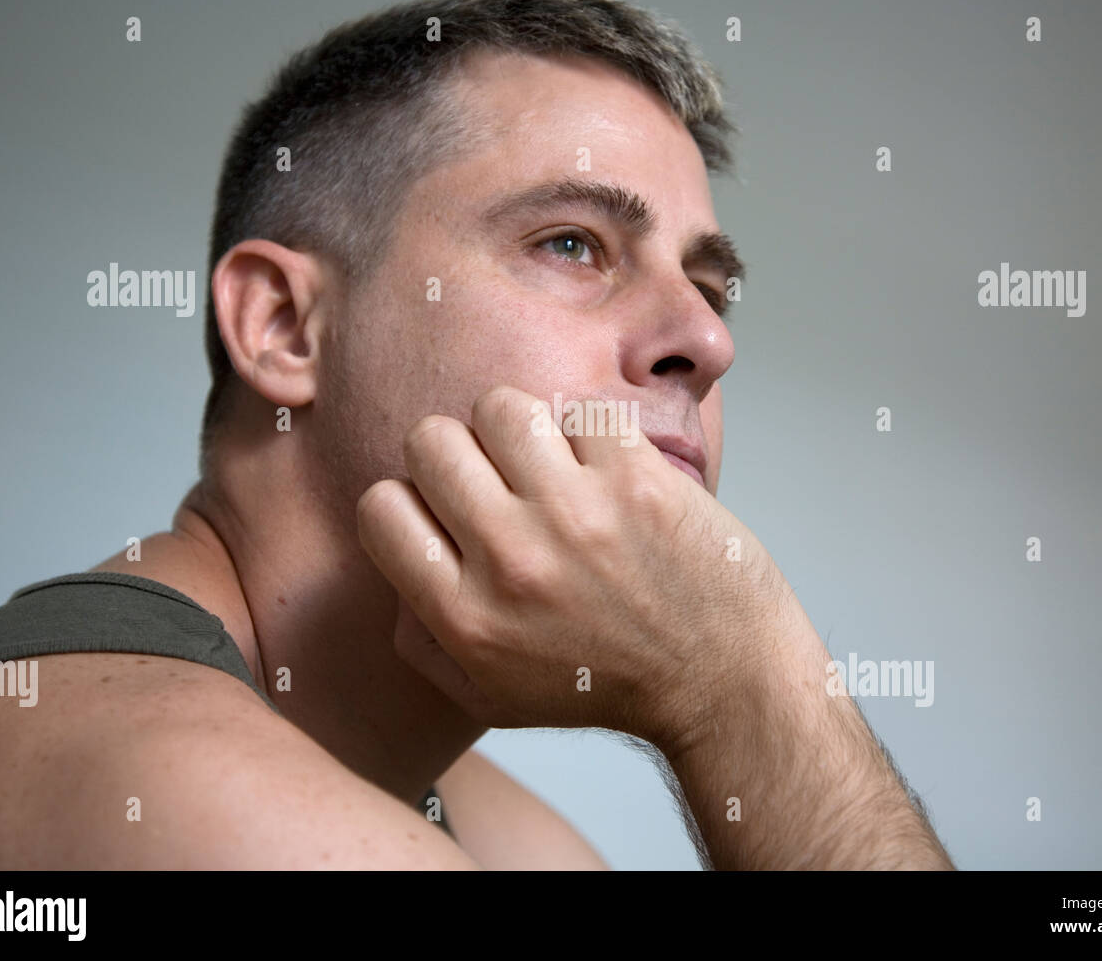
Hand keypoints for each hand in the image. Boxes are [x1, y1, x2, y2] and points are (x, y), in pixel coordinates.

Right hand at [356, 385, 799, 751]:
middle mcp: (512, 563)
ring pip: (502, 407)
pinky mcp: (638, 480)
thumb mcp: (492, 694)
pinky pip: (584, 410)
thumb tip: (398, 559)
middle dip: (462, 451)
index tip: (448, 510)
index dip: (410, 498)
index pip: (381, 507)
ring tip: (555, 465)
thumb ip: (422, 638)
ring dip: (525, 429)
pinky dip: (596, 435)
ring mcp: (577, 516)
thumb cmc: (607, 684)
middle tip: (502, 480)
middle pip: (431, 440)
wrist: (721, 679)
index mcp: (466, 618)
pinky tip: (611, 472)